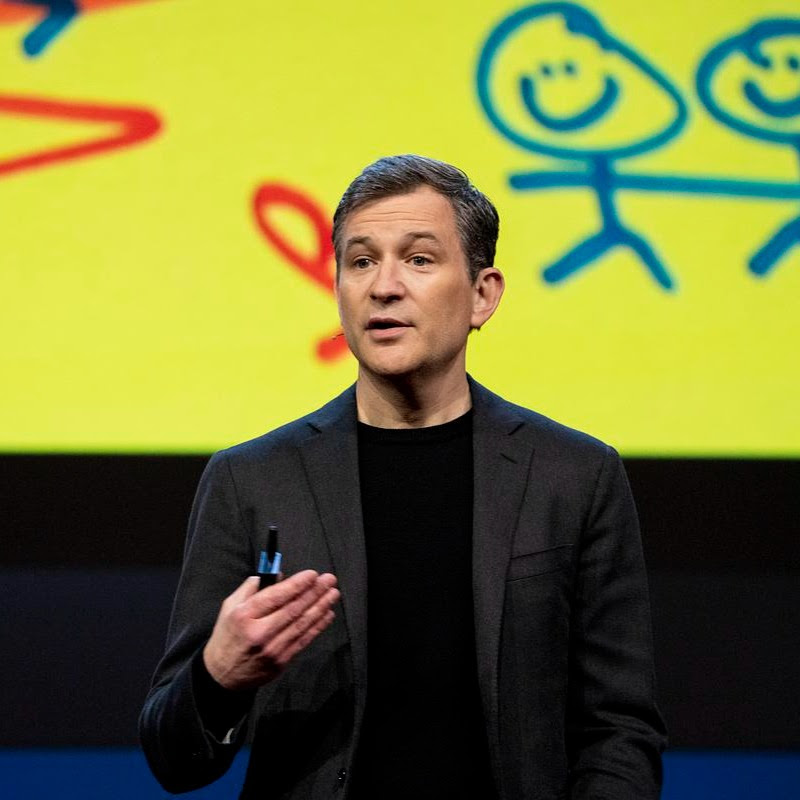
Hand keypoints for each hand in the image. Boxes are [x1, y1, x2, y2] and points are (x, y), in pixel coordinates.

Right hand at [202, 570, 338, 690]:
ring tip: (333, 594)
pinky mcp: (281, 662)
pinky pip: (304, 640)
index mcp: (244, 615)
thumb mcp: (230, 606)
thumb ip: (251, 588)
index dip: (297, 584)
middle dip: (315, 592)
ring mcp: (272, 649)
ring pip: (302, 624)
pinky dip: (318, 626)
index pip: (276, 596)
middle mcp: (259, 632)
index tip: (313, 574)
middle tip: (329, 580)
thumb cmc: (228, 635)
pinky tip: (327, 614)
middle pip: (293, 609)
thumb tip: (278, 574)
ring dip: (321, 607)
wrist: (222, 675)